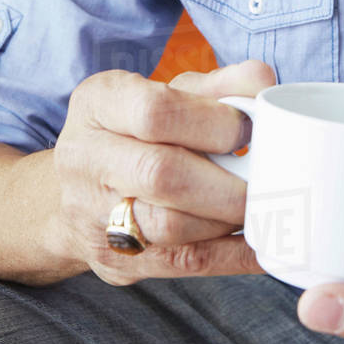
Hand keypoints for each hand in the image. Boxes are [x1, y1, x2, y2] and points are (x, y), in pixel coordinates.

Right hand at [53, 59, 275, 285]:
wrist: (77, 191)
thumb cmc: (136, 130)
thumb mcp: (165, 92)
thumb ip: (216, 84)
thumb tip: (262, 79)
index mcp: (98, 103)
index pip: (155, 111)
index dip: (212, 121)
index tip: (246, 128)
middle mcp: (85, 159)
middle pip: (161, 174)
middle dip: (226, 179)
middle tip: (266, 179)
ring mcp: (93, 217)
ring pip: (171, 226)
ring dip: (228, 218)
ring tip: (259, 205)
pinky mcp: (116, 261)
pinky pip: (183, 264)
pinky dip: (231, 255)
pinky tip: (261, 242)